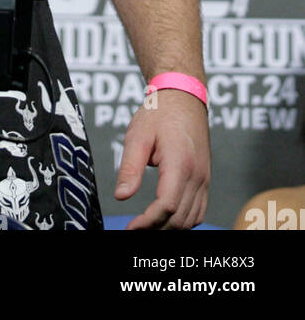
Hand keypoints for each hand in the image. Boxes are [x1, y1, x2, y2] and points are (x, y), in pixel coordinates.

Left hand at [115, 89, 209, 228]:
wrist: (183, 97)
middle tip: (134, 228)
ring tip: (147, 225)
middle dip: (156, 229)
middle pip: (179, 218)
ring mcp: (204, 179)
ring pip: (191, 220)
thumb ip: (130, 167)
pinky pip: (198, 211)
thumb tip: (121, 196)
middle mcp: (197, 176)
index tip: (130, 227)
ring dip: (170, 227)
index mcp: (180, 164)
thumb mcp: (137, 135)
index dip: (148, 222)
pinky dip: (183, 221)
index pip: (166, 206)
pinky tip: (166, 218)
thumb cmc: (159, 113)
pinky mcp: (205, 180)